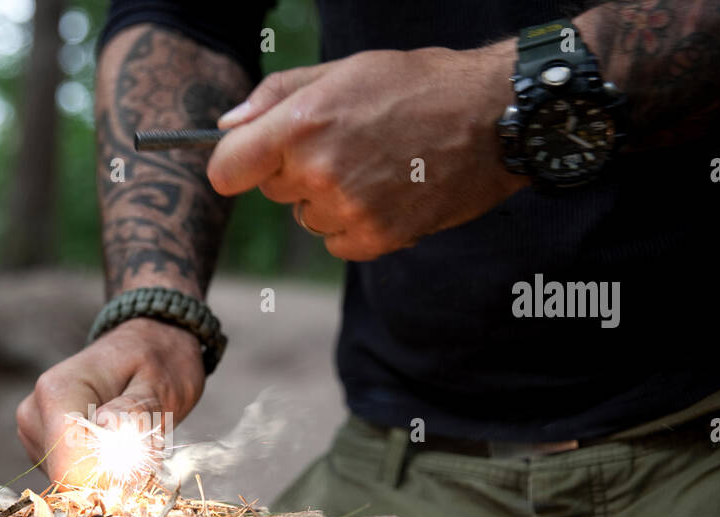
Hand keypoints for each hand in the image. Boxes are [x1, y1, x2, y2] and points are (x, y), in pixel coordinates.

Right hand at [15, 318, 204, 485]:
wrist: (145, 349)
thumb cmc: (156, 364)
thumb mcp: (160, 384)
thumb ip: (135, 411)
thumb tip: (109, 430)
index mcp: (57, 391)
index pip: (66, 464)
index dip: (108, 478)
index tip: (141, 460)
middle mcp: (34, 413)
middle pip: (68, 477)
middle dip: (112, 474)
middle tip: (143, 442)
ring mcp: (33, 432)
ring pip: (70, 482)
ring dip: (108, 472)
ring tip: (130, 437)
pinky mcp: (41, 449)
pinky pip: (71, 477)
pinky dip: (100, 471)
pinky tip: (116, 443)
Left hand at [207, 44, 527, 260]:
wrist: (493, 117)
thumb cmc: (415, 85)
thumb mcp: (342, 71)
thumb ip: (275, 98)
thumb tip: (227, 127)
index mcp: (302, 123)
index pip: (226, 169)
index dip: (234, 164)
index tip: (248, 161)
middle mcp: (319, 170)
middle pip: (269, 190)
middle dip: (293, 170)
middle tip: (345, 143)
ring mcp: (347, 209)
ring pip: (305, 217)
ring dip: (326, 199)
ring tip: (374, 165)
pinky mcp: (375, 238)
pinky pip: (335, 241)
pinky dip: (353, 224)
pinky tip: (386, 192)